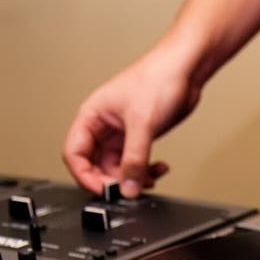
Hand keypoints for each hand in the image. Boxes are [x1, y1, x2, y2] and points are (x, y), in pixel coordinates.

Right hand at [62, 46, 201, 197]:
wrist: (185, 68)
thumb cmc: (158, 78)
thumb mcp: (142, 124)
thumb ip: (134, 161)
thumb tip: (128, 189)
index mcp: (92, 116)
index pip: (74, 154)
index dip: (85, 176)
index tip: (104, 190)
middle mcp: (103, 126)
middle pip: (95, 166)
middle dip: (112, 181)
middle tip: (129, 189)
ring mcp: (121, 133)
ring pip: (117, 168)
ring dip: (133, 179)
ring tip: (149, 179)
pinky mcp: (139, 138)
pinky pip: (135, 164)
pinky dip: (146, 172)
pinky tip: (159, 169)